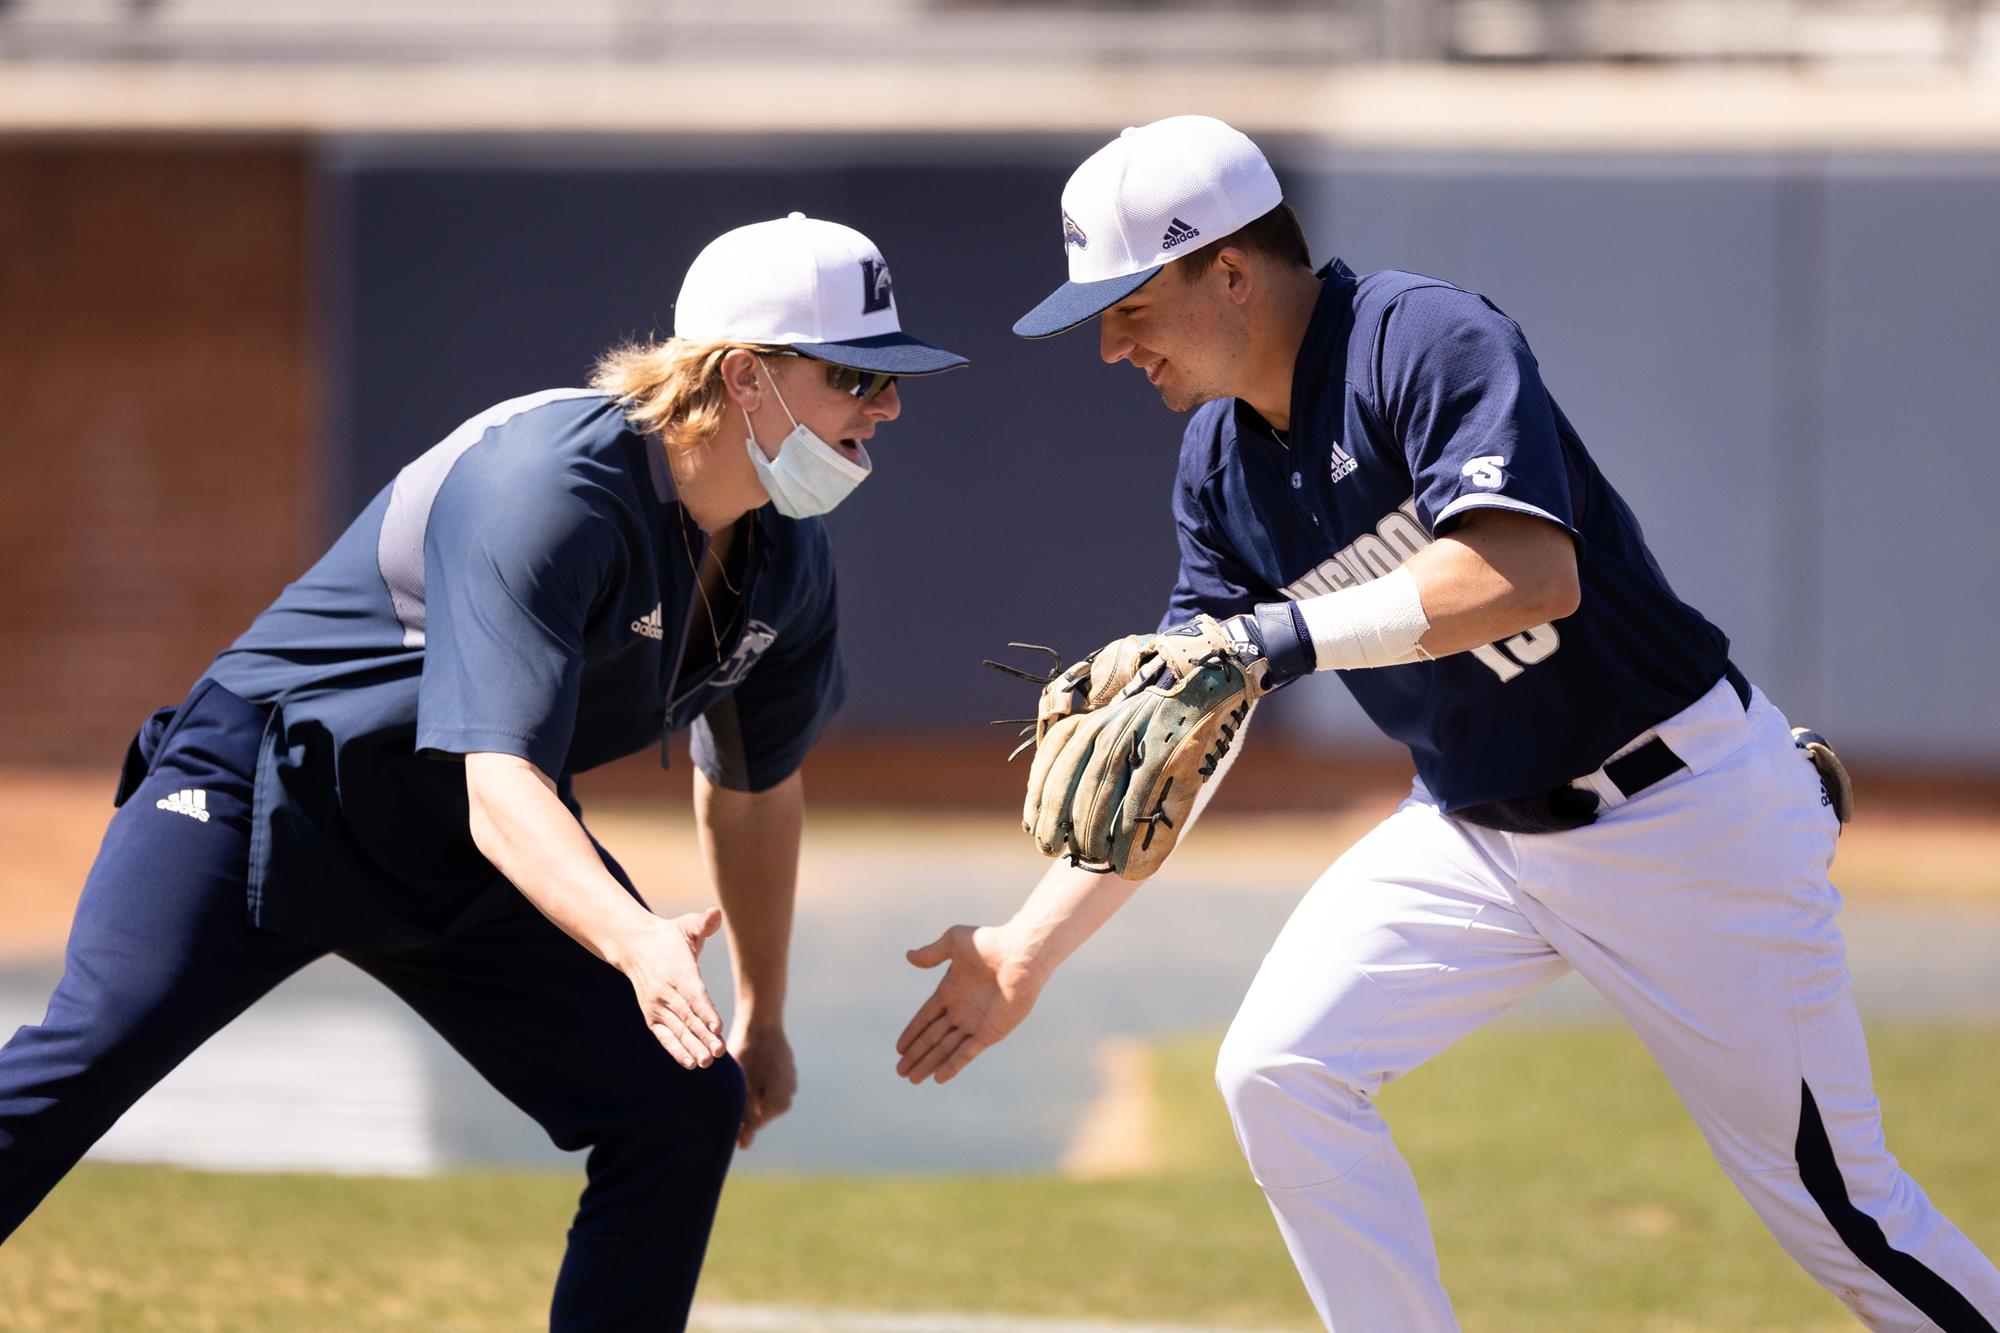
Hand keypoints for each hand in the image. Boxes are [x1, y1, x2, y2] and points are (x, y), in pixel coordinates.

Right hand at [620, 908, 725, 1069]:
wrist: (634, 947)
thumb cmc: (669, 937)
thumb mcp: (686, 925)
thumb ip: (703, 923)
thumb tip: (715, 913)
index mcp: (679, 972)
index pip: (694, 995)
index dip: (706, 1012)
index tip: (717, 1027)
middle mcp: (667, 993)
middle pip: (688, 1019)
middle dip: (703, 1037)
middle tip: (718, 1052)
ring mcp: (658, 1007)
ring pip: (678, 1031)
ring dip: (693, 1048)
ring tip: (707, 1062)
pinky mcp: (652, 1017)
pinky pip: (665, 1037)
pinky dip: (676, 1050)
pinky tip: (689, 1063)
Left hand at [729, 1020, 796, 1149]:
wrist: (761, 1019)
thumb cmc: (747, 1055)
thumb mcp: (742, 1088)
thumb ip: (745, 1118)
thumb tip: (743, 1147)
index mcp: (780, 1103)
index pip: (753, 1124)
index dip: (735, 1118)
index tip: (722, 1104)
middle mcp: (789, 1094)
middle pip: (759, 1111)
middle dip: (743, 1103)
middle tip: (727, 1087)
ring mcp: (789, 1079)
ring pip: (762, 1094)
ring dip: (748, 1090)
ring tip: (735, 1074)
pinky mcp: (784, 1067)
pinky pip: (767, 1080)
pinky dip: (755, 1077)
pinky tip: (745, 1064)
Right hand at [896, 924, 1041, 1084]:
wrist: (1021, 954)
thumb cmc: (990, 942)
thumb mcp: (954, 942)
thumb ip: (932, 953)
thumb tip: (908, 957)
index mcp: (951, 991)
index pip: (926, 1018)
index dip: (912, 1033)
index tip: (899, 1048)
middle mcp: (962, 1010)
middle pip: (933, 1038)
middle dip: (916, 1055)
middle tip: (900, 1072)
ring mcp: (976, 1023)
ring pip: (946, 1049)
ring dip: (929, 1063)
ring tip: (913, 1079)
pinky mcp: (991, 1032)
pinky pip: (967, 1052)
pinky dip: (953, 1065)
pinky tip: (938, 1078)